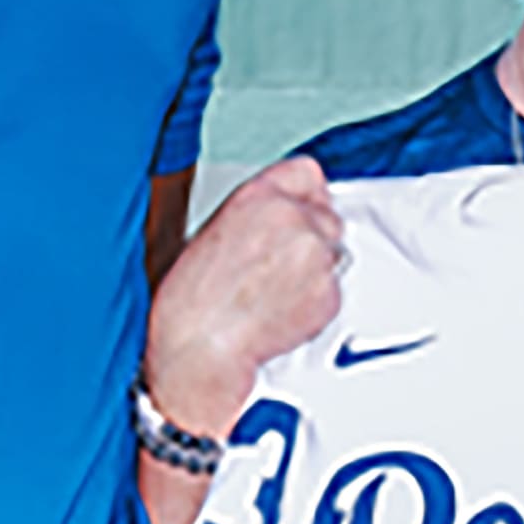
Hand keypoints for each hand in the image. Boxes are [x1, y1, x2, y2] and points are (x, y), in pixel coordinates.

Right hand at [144, 157, 344, 436]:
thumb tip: (277, 216)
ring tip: (271, 295)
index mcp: (258, 196)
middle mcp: (293, 217)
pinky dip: (315, 303)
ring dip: (313, 272)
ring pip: (333, 255)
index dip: (306, 195)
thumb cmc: (189, 303)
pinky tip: (280, 313)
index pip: (307, 173)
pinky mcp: (330, 291)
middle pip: (327, 217)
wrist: (198, 350)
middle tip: (279, 268)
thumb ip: (255, 213)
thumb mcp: (211, 233)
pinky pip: (332, 291)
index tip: (305, 208)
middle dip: (311, 239)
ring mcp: (316, 253)